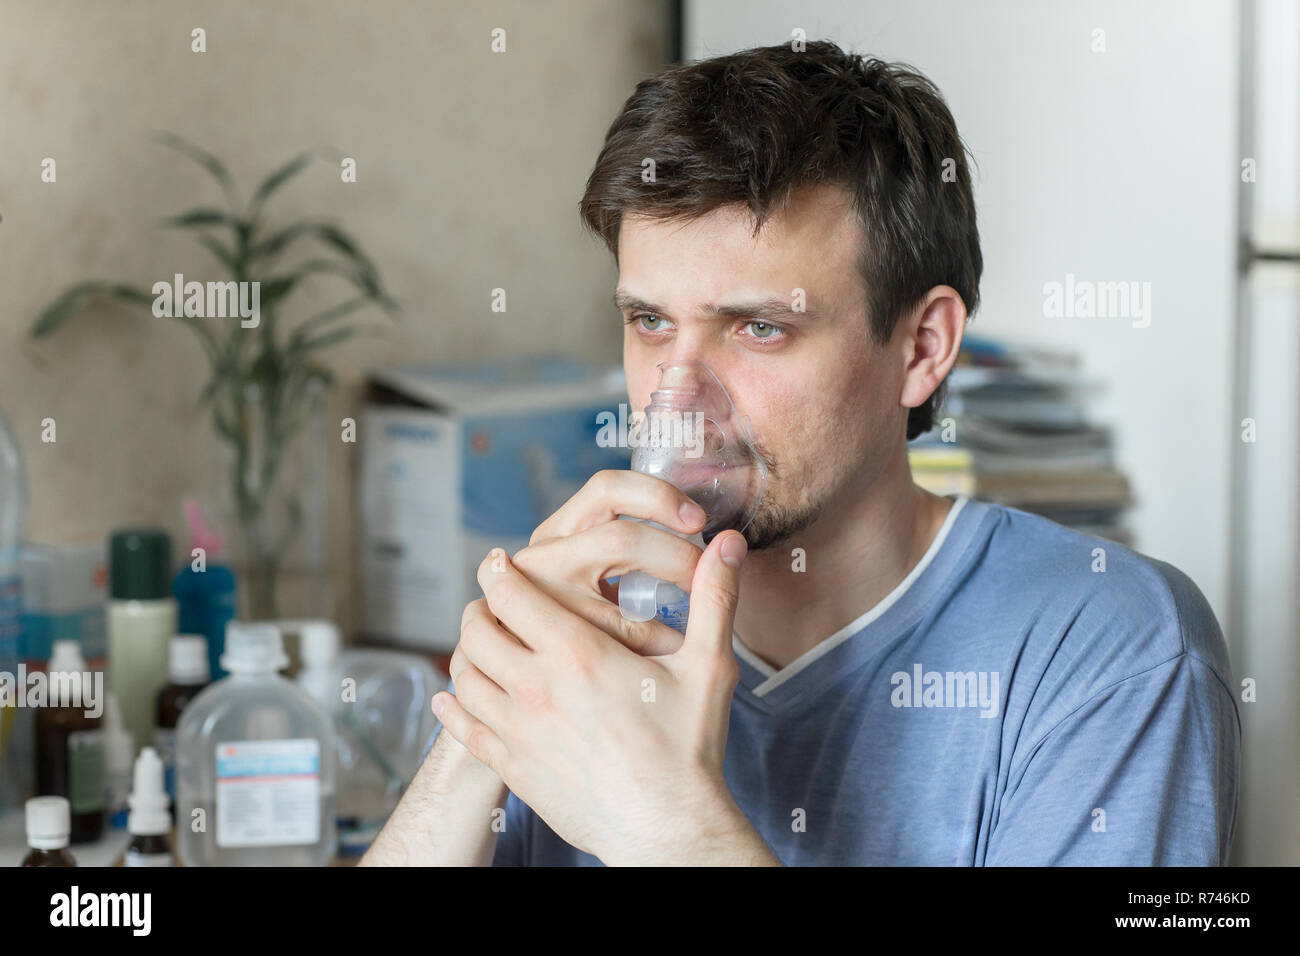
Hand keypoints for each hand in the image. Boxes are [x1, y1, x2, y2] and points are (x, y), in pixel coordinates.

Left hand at [434, 469, 708, 777]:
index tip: (504, 562)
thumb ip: (714, 599)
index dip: (501, 570)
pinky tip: (453, 696)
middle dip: (480, 607)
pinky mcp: (512, 768)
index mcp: (577, 654)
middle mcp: (536, 688)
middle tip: (493, 602)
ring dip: (466, 653)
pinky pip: (462, 727)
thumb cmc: (689, 749)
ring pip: (462, 675)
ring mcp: (518, 731)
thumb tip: (731, 544)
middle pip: (476, 628)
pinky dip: (453, 705)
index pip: (510, 592)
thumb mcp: (707, 667)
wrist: (667, 830)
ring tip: (483, 644)